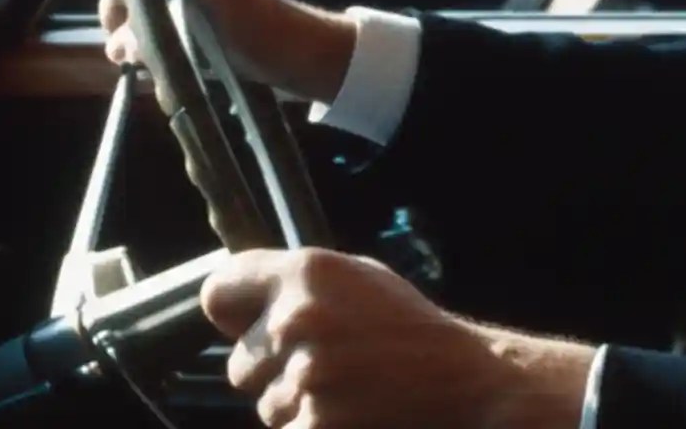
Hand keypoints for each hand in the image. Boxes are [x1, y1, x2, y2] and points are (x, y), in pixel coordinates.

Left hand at [201, 248, 595, 427]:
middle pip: (238, 361)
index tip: (247, 323)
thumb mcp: (361, 280)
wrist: (467, 384)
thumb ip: (299, 284)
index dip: (234, 312)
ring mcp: (304, 378)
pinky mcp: (313, 427)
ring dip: (297, 404)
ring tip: (350, 391)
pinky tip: (353, 414)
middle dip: (272, 369)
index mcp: (307, 273)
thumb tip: (241, 301)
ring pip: (264, 405)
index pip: (218, 291)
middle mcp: (297, 320)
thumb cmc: (415, 331)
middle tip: (329, 366)